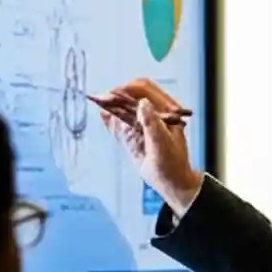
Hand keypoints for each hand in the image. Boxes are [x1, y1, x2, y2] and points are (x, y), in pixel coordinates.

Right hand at [93, 78, 202, 214]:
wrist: (170, 183)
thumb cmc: (172, 164)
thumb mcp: (162, 145)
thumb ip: (152, 124)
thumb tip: (143, 103)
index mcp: (166, 110)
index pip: (145, 89)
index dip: (128, 89)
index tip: (113, 94)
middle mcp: (154, 113)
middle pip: (132, 94)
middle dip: (117, 95)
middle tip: (102, 99)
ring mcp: (142, 123)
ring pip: (124, 107)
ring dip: (111, 104)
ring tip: (99, 103)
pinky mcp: (133, 134)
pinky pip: (119, 123)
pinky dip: (111, 119)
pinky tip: (104, 116)